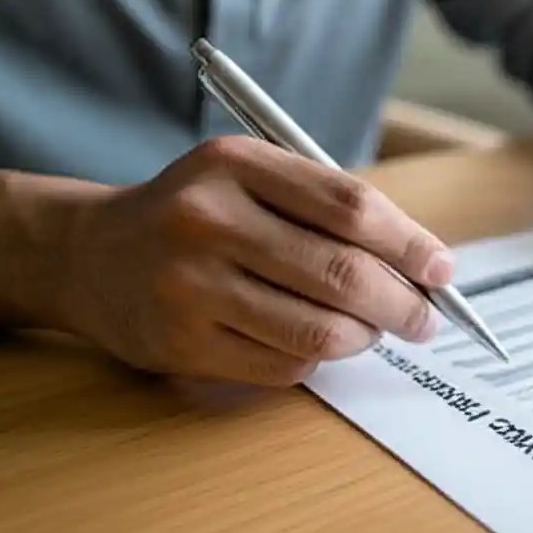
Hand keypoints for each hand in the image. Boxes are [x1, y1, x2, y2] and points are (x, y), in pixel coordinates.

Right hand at [61, 136, 450, 386]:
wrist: (90, 255)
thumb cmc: (199, 216)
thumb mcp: (251, 180)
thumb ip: (329, 209)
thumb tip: (424, 266)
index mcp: (235, 165)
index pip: (351, 208)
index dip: (410, 244)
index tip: (442, 270)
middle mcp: (207, 220)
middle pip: (343, 274)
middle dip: (403, 303)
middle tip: (426, 319)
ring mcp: (189, 286)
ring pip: (319, 332)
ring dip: (364, 338)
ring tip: (372, 330)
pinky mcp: (181, 343)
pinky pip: (284, 367)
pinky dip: (317, 361)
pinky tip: (314, 343)